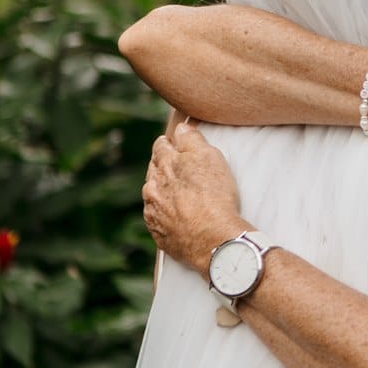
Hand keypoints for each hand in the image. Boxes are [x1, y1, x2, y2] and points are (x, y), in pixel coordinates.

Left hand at [143, 122, 248, 271]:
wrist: (213, 239)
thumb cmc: (214, 196)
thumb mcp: (209, 157)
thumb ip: (191, 139)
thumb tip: (180, 128)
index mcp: (163, 165)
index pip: (161, 145)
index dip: (171, 143)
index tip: (178, 145)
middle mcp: (152, 188)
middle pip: (155, 170)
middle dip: (166, 167)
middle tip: (183, 171)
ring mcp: (153, 212)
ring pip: (154, 195)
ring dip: (164, 192)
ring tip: (184, 196)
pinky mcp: (158, 233)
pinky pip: (159, 219)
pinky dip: (167, 215)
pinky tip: (182, 217)